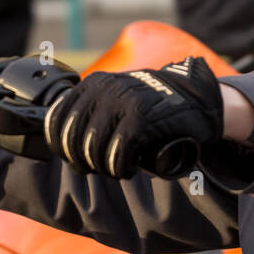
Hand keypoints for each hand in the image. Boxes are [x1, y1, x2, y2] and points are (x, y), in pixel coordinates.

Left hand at [44, 57, 223, 177]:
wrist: (198, 98)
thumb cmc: (155, 107)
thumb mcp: (119, 99)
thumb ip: (93, 111)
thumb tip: (64, 144)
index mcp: (93, 83)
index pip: (56, 119)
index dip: (59, 146)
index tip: (75, 159)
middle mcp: (104, 88)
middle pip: (72, 138)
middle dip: (82, 161)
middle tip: (98, 168)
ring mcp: (123, 100)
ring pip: (93, 147)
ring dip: (104, 167)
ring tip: (117, 169)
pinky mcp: (143, 116)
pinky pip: (118, 151)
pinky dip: (121, 167)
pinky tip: (130, 169)